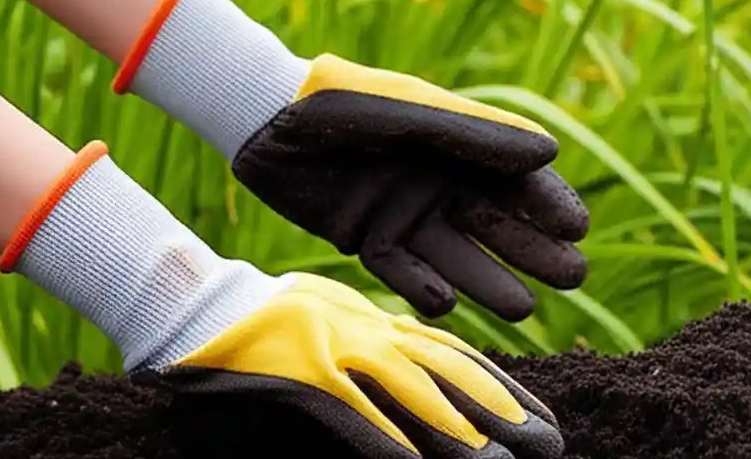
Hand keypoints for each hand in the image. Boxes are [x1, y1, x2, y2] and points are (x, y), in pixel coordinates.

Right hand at [143, 273, 562, 458]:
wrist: (199, 306)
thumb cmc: (268, 320)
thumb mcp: (338, 325)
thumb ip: (380, 348)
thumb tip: (421, 373)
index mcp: (380, 324)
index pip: (456, 358)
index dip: (504, 391)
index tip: (544, 420)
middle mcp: (370, 334)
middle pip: (449, 375)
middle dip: (502, 413)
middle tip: (551, 446)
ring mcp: (338, 353)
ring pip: (412, 394)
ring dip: (459, 432)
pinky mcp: (302, 375)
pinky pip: (352, 413)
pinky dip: (385, 441)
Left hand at [231, 54, 588, 320]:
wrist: (263, 121)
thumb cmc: (344, 103)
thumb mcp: (411, 116)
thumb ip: (476, 137)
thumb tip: (549, 154)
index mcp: (460, 144)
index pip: (517, 180)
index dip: (549, 203)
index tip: (576, 229)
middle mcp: (441, 181)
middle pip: (498, 223)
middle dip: (535, 250)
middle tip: (572, 277)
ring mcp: (407, 213)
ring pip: (458, 255)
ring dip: (489, 280)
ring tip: (523, 308)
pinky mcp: (368, 239)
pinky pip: (404, 271)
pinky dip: (422, 286)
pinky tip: (443, 301)